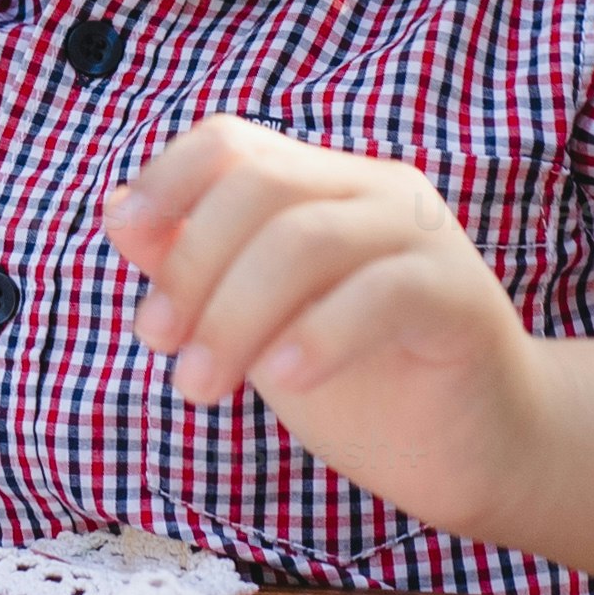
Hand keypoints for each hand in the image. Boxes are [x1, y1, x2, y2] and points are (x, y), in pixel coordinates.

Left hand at [105, 116, 544, 534]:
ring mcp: (422, 237)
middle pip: (258, 187)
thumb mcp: (255, 322)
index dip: (167, 181)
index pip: (229, 142)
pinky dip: (317, 334)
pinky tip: (281, 380)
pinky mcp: (461, 298)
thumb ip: (195, 265)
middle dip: (191, 266)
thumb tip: (117, 208)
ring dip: (234, 314)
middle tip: (159, 345)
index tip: (126, 243)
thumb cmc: (359, 382)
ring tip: (200, 385)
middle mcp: (373, 189)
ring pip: (306, 237)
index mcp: (320, 183)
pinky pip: (380, 293)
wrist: (476, 452)